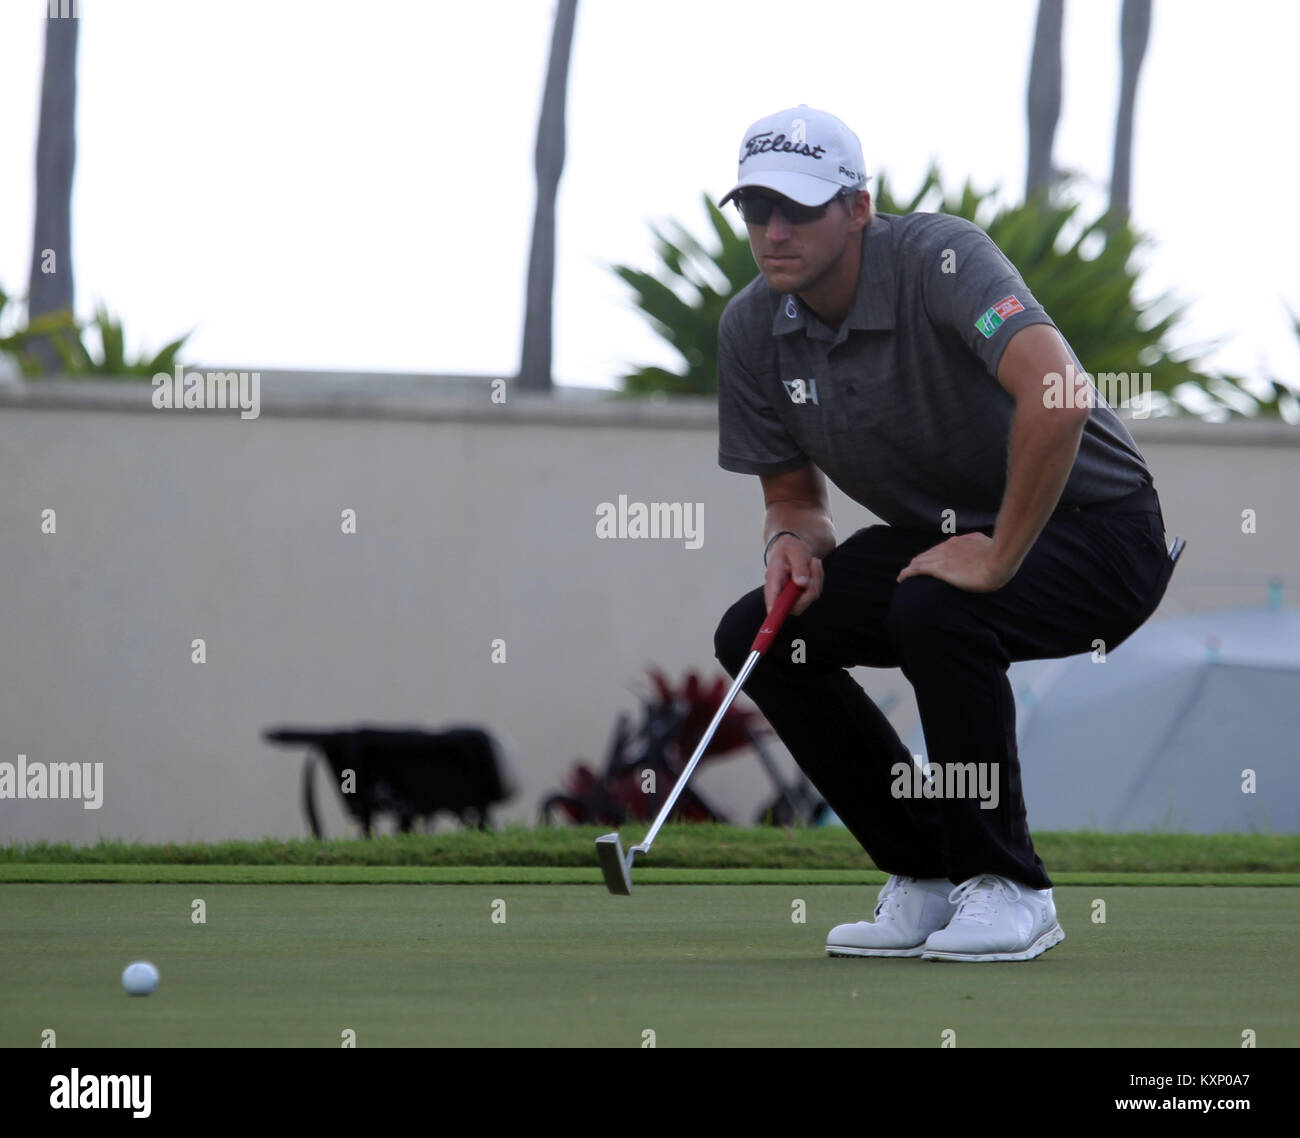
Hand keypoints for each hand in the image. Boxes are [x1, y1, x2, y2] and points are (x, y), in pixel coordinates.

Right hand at [765, 535, 823, 615]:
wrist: (792, 548)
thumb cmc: (790, 548)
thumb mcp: (796, 551)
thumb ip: (799, 566)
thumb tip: (802, 584)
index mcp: (773, 578)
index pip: (771, 596)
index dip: (773, 607)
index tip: (774, 613)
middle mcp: (779, 591)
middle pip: (793, 605)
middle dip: (810, 588)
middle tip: (814, 563)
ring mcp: (789, 596)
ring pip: (809, 598)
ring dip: (816, 578)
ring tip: (813, 561)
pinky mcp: (800, 596)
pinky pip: (814, 593)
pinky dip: (818, 579)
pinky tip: (814, 567)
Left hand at [896, 532, 1013, 592]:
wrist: (999, 561)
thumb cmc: (999, 556)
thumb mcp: (989, 546)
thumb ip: (981, 546)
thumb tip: (984, 546)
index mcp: (960, 542)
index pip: (942, 548)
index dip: (934, 555)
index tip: (931, 561)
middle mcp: (948, 546)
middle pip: (928, 553)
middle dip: (921, 561)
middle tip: (914, 569)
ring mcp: (942, 556)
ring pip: (920, 560)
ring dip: (913, 567)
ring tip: (907, 574)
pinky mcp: (938, 568)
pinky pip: (917, 569)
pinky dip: (907, 573)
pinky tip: (901, 578)